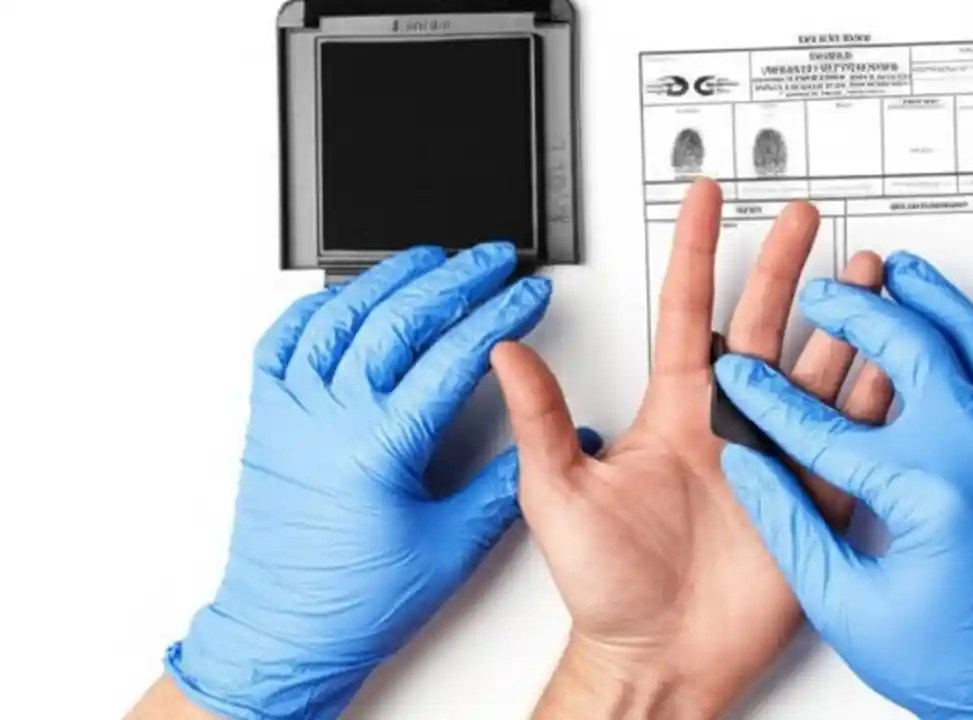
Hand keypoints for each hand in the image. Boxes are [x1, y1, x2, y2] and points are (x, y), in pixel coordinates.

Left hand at [162, 244, 583, 719]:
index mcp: (380, 445)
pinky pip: (283, 343)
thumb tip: (539, 446)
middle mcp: (330, 417)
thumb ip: (500, 488)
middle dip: (457, 278)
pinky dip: (316, 309)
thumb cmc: (353, 602)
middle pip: (402, 318)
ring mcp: (293, 412)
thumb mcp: (450, 548)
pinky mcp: (269, 421)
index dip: (500, 315)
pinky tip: (343, 297)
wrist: (282, 635)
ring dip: (392, 279)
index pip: (454, 355)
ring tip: (430, 260)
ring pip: (343, 317)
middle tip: (492, 260)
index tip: (527, 295)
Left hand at [492, 178, 893, 716]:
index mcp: (671, 412)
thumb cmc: (606, 587)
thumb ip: (541, 420)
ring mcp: (773, 459)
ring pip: (815, 370)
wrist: (659, 657)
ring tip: (865, 274)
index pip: (686, 309)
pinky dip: (874, 400)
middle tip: (804, 217)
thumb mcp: (557, 495)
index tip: (703, 197)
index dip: (695, 249)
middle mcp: (727, 425)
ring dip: (841, 320)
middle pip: (764, 324)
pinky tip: (892, 362)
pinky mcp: (810, 501)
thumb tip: (505, 352)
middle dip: (785, 265)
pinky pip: (849, 440)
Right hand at [716, 253, 972, 717]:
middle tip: (819, 290)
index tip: (736, 375)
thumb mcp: (845, 604)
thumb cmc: (952, 662)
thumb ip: (789, 526)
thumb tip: (750, 467)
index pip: (821, 422)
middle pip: (907, 348)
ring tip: (900, 270)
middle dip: (853, 312)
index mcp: (923, 489)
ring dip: (934, 298)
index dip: (766, 396)